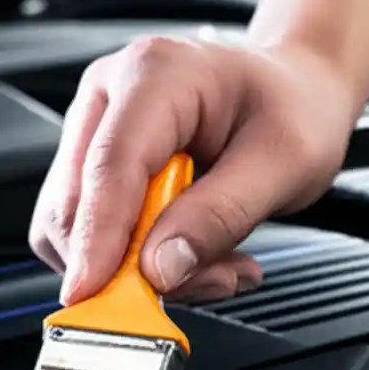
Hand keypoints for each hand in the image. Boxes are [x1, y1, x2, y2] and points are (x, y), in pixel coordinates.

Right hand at [29, 36, 356, 304]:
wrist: (294, 90)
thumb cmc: (293, 107)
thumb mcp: (286, 163)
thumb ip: (220, 217)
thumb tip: (160, 269)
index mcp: (154, 75)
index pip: (109, 165)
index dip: (97, 237)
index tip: (93, 293)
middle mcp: (109, 96)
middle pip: (74, 201)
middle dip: (122, 262)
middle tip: (197, 282)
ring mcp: (93, 129)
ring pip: (74, 225)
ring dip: (131, 266)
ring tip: (206, 262)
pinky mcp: (90, 165)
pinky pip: (89, 231)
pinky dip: (131, 260)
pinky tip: (184, 249)